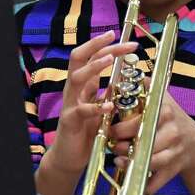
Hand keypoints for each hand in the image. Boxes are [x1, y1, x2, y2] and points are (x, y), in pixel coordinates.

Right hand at [45, 30, 138, 175]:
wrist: (69, 156)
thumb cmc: (86, 131)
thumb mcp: (100, 107)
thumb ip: (108, 92)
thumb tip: (125, 78)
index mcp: (81, 84)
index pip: (89, 56)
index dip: (103, 45)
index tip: (122, 38)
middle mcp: (73, 89)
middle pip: (78, 58)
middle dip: (97, 46)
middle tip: (115, 39)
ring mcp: (70, 104)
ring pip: (77, 77)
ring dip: (94, 66)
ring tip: (110, 59)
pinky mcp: (70, 121)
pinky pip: (81, 110)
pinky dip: (96, 107)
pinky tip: (109, 106)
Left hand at [109, 95, 194, 194]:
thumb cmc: (171, 118)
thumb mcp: (162, 99)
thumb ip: (144, 87)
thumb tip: (123, 72)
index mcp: (165, 112)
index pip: (140, 120)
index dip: (121, 127)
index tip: (110, 130)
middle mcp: (173, 131)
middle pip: (144, 142)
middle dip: (123, 146)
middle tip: (112, 146)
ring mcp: (176, 151)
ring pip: (151, 161)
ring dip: (130, 164)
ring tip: (117, 161)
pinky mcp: (175, 168)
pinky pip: (159, 180)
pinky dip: (145, 185)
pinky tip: (131, 179)